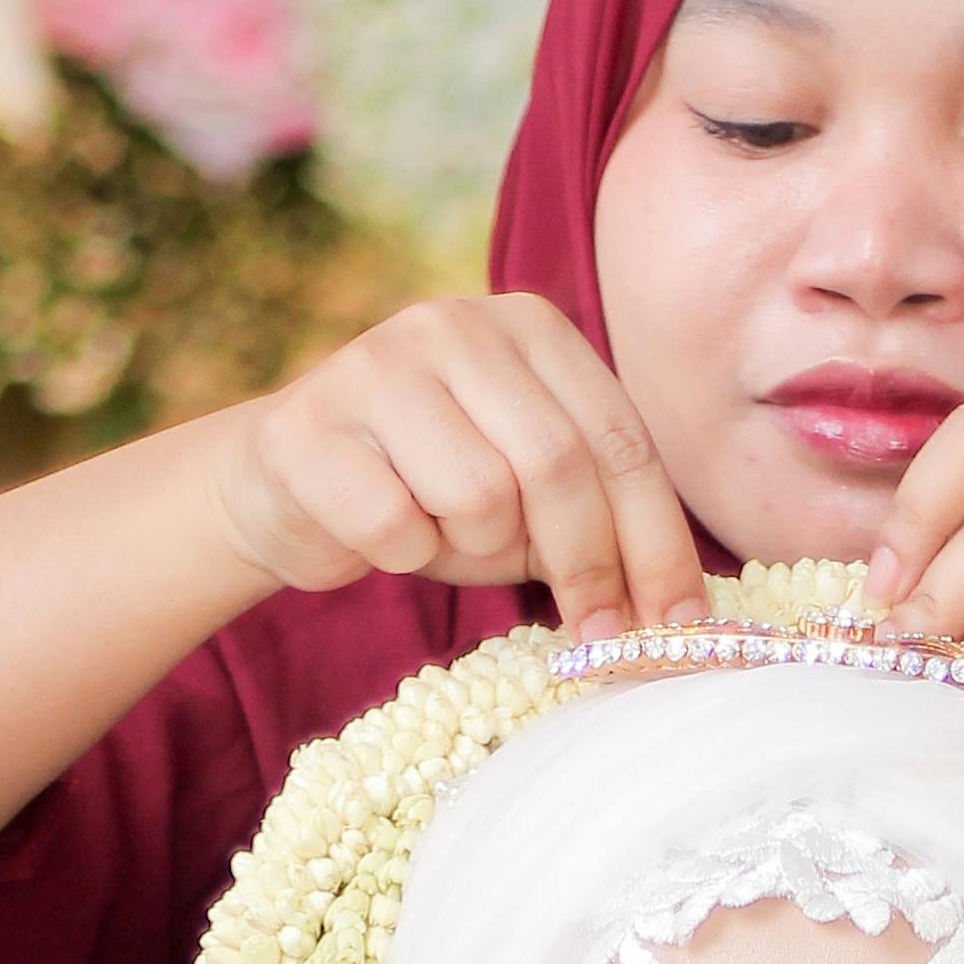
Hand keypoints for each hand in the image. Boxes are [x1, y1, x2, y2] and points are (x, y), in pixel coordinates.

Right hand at [204, 296, 706, 639]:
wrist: (286, 483)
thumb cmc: (428, 494)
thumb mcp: (528, 496)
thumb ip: (596, 520)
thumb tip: (675, 613)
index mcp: (532, 329)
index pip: (620, 439)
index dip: (657, 542)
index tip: (677, 624)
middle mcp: (458, 326)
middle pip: (558, 465)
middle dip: (588, 567)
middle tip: (596, 637)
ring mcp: (379, 365)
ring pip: (480, 496)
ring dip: (476, 551)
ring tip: (444, 537)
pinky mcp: (313, 427)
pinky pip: (396, 525)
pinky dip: (404, 556)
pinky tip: (383, 535)